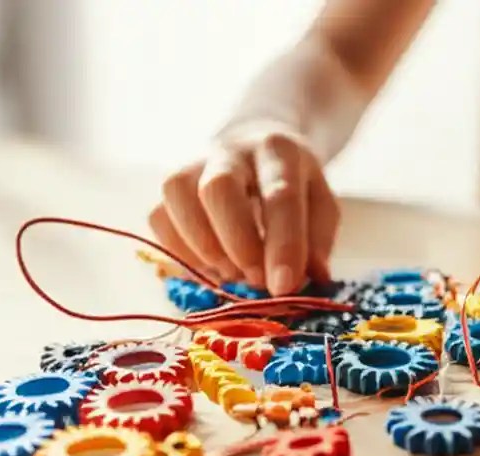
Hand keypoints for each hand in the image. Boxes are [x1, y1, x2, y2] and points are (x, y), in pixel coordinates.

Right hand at [148, 119, 339, 295]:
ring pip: (178, 196)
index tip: (283, 287)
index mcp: (279, 151)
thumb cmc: (291, 182)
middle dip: (237, 245)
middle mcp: (231, 151)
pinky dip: (181, 252)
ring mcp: (193, 164)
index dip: (282, 246)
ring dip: (204, 248)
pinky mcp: (169, 185)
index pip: (280, 197)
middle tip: (257, 279)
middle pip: (218, 188)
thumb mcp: (320, 203)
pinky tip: (209, 266)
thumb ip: (318, 241)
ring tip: (233, 273)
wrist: (253, 143)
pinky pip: (159, 218)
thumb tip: (312, 280)